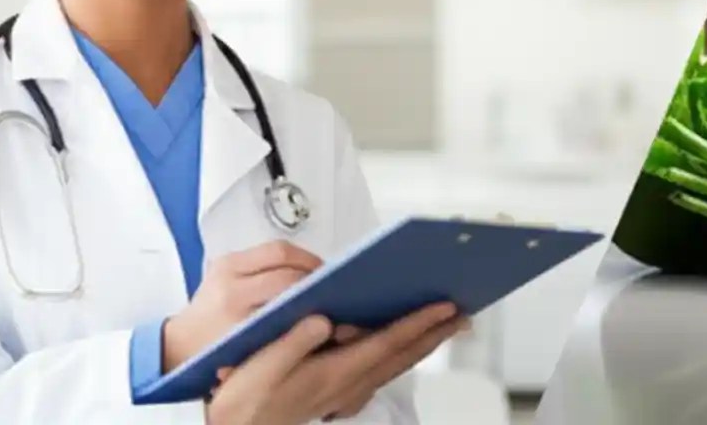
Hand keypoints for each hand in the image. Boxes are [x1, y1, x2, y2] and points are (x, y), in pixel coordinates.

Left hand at [163, 240, 323, 371]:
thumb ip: (285, 335)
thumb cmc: (216, 357)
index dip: (314, 287)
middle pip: (284, 259)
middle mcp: (228, 279)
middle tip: (333, 285)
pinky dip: (291, 258)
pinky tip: (303, 272)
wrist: (179, 346)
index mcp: (234, 306)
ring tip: (322, 276)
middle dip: (313, 270)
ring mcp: (225, 265)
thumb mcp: (252, 353)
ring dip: (305, 259)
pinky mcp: (226, 259)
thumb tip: (325, 322)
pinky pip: (268, 250)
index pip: (284, 283)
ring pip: (279, 249)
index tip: (333, 299)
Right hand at [205, 302, 466, 424]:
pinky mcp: (340, 395)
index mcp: (333, 374)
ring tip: (447, 323)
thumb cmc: (242, 400)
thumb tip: (323, 321)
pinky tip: (407, 343)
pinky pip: (384, 370)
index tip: (445, 307)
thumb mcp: (258, 369)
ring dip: (424, 344)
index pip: (387, 343)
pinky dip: (404, 354)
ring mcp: (346, 394)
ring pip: (397, 365)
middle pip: (402, 356)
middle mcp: (347, 386)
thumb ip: (291, 344)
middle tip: (464, 312)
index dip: (418, 323)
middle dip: (435, 333)